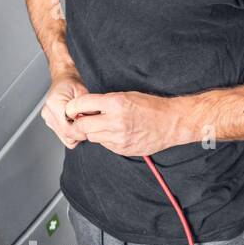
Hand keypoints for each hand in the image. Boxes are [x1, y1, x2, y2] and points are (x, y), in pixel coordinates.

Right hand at [41, 67, 87, 148]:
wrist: (63, 79)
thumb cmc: (72, 83)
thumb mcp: (82, 92)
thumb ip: (85, 107)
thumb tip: (90, 121)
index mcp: (55, 104)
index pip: (68, 129)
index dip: (81, 131)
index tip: (89, 126)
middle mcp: (48, 112)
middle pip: (66, 135)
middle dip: (79, 133)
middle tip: (88, 125)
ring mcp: (48, 118)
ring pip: (64, 137)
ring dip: (75, 134)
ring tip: (81, 122)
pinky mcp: (50, 122)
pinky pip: (62, 135)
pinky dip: (71, 133)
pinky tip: (75, 123)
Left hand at [64, 90, 183, 156]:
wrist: (172, 123)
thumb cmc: (151, 106)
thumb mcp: (126, 95)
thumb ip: (104, 101)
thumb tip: (84, 107)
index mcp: (115, 103)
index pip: (81, 105)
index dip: (73, 108)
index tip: (71, 109)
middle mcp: (115, 121)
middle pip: (82, 125)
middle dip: (79, 122)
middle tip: (82, 119)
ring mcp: (119, 137)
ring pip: (92, 136)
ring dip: (93, 131)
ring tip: (104, 124)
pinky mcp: (122, 149)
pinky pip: (105, 145)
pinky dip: (106, 139)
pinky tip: (117, 132)